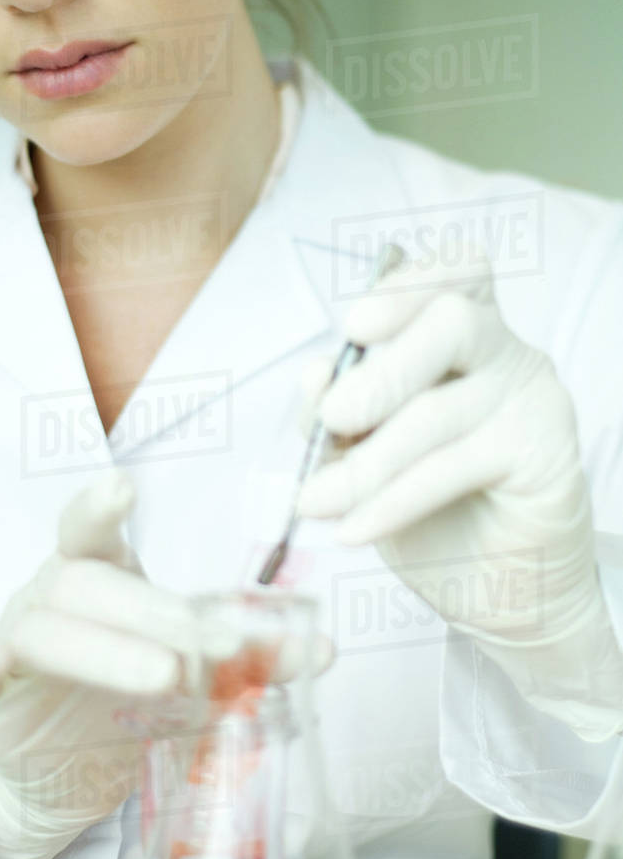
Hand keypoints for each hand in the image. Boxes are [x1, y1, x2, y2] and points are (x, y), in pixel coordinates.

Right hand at [0, 469, 333, 858]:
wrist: (60, 773)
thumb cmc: (123, 703)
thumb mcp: (191, 679)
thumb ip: (252, 661)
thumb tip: (326, 647)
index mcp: (100, 578)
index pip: (92, 531)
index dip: (101, 506)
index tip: (123, 488)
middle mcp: (51, 596)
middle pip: (86, 584)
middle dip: (148, 611)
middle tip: (207, 643)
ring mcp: (12, 640)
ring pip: (44, 628)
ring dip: (103, 649)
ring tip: (162, 676)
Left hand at [296, 242, 600, 649]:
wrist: (494, 588)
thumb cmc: (429, 509)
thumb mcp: (364, 453)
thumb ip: (339, 413)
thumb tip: (314, 375)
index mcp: (462, 330)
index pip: (455, 270)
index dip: (409, 283)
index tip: (355, 325)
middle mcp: (502, 350)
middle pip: (451, 320)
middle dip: (380, 372)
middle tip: (333, 419)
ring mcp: (530, 397)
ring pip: (440, 408)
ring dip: (367, 462)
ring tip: (318, 502)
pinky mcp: (544, 453)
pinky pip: (453, 467)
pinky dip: (392, 500)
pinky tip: (355, 528)